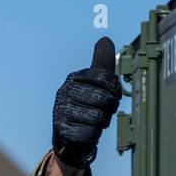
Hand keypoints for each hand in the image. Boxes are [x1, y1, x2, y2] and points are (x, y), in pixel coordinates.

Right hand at [52, 36, 121, 168]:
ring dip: (101, 122)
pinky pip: (89, 132)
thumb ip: (102, 64)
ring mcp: (60, 109)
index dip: (115, 91)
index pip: (106, 79)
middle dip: (109, 108)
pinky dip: (92, 134)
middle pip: (103, 99)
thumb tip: (105, 39)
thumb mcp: (96, 84)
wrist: (70, 137)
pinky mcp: (61, 129)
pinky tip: (86, 130)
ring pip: (98, 117)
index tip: (112, 96)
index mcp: (75, 78)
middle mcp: (64, 91)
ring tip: (94, 121)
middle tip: (103, 111)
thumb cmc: (87, 107)